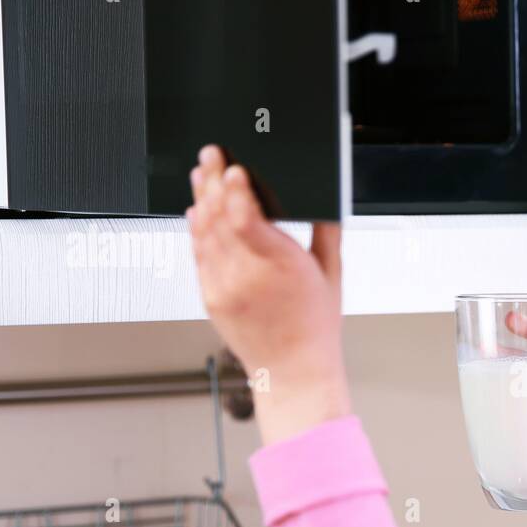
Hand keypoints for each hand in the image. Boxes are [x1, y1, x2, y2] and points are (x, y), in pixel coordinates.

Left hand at [187, 145, 350, 443]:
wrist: (293, 371)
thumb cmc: (315, 328)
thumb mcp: (331, 275)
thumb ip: (326, 231)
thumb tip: (323, 199)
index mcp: (283, 267)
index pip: (247, 219)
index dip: (235, 189)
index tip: (233, 167)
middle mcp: (249, 276)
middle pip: (218, 217)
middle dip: (211, 180)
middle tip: (209, 155)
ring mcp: (224, 288)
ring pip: (203, 232)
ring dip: (199, 197)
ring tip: (200, 174)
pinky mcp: (210, 297)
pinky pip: (197, 254)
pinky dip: (195, 228)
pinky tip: (196, 210)